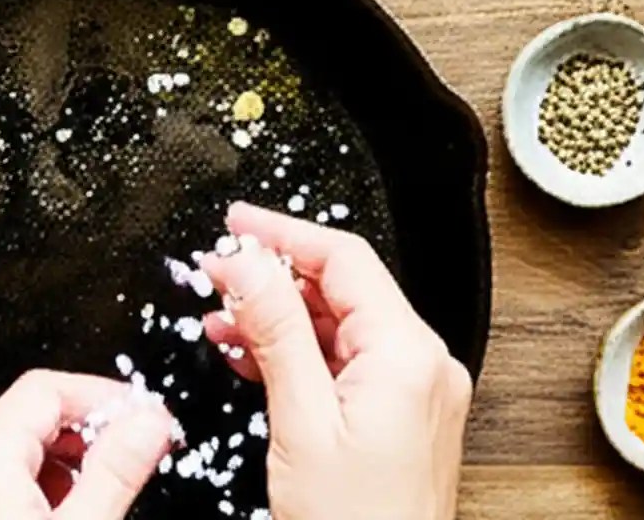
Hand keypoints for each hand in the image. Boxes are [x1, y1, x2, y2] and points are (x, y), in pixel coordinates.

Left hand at [0, 370, 172, 519]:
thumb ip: (118, 470)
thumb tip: (149, 420)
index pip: (45, 390)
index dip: (102, 397)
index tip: (143, 418)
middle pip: (27, 417)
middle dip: (86, 433)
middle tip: (134, 455)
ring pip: (11, 450)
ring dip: (63, 464)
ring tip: (99, 498)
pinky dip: (34, 489)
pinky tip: (62, 515)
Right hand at [200, 202, 472, 519]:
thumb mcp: (299, 420)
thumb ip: (275, 331)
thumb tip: (248, 264)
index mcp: (408, 355)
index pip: (343, 260)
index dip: (283, 233)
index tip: (237, 224)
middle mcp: (424, 366)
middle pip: (343, 289)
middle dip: (275, 277)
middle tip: (220, 272)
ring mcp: (416, 392)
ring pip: (341, 326)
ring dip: (281, 316)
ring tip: (224, 316)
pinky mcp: (402, 416)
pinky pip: (347, 362)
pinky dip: (299, 351)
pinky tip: (254, 353)